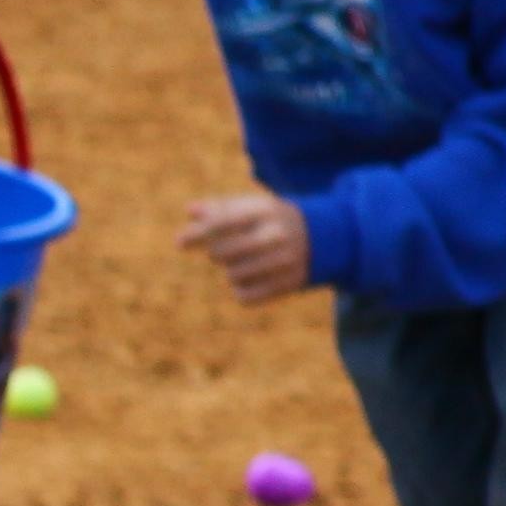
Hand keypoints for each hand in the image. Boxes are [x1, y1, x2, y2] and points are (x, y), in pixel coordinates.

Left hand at [184, 193, 316, 305]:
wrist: (325, 237)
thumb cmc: (273, 221)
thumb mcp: (252, 208)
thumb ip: (220, 209)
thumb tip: (191, 210)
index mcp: (266, 211)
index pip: (222, 224)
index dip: (197, 234)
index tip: (180, 243)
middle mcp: (278, 235)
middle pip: (221, 253)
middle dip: (217, 253)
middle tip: (225, 250)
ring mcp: (286, 261)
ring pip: (233, 276)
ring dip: (232, 271)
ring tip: (246, 262)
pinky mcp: (289, 284)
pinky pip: (245, 297)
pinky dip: (242, 291)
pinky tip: (251, 279)